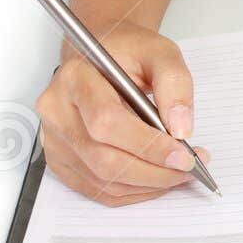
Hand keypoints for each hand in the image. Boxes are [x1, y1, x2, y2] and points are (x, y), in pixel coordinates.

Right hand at [34, 20, 210, 205]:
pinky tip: (155, 178)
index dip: (148, 144)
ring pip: (101, 179)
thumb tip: (181, 129)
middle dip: (153, 171)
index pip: (107, 122)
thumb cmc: (127, 52)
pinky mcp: (60, 159)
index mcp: (75, 78)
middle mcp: (56, 111)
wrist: (101, 55)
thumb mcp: (159, 51)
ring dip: (147, 184)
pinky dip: (132, 190)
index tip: (183, 154)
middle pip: (103, 158)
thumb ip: (174, 82)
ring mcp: (54, 139)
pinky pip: (96, 189)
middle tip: (188, 168)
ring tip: (178, 172)